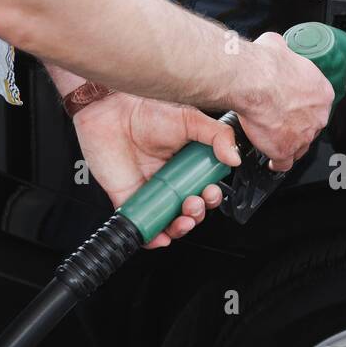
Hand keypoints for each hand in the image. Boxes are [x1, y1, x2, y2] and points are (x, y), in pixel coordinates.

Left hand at [71, 93, 240, 248]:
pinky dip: (152, 237)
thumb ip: (217, 136)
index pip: (205, 189)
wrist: (111, 109)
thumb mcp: (190, 119)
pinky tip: (161, 236)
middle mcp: (170, 180)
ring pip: (169, 221)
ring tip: (183, 219)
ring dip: (181, 227)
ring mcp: (149, 190)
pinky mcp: (128, 198)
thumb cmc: (146, 109)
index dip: (211, 197)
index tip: (211, 192)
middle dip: (198, 213)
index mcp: (187, 164)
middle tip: (194, 203)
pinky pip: (142, 225)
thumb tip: (234, 158)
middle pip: (190, 209)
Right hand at [235, 31, 335, 170]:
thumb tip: (274, 45)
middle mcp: (317, 115)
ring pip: (301, 146)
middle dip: (297, 126)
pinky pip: (285, 163)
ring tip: (277, 142)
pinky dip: (278, 163)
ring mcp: (303, 135)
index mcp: (321, 91)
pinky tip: (273, 160)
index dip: (303, 106)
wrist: (253, 81)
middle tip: (281, 122)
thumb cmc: (265, 65)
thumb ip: (282, 51)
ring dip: (290, 144)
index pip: (317, 104)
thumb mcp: (277, 46)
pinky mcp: (286, 149)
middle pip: (311, 126)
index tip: (293, 106)